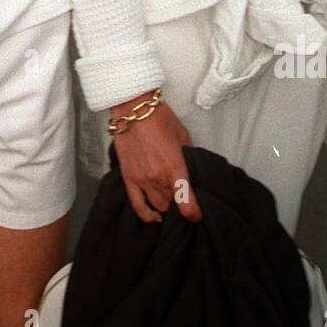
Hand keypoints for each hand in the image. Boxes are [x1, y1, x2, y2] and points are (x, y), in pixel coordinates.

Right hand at [111, 97, 202, 223]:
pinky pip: (137, 205)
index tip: (198, 213)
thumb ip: (188, 157)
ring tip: (171, 200)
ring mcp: (142, 180)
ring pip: (158, 206)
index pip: (187, 204)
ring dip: (166, 205)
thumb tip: (192, 171)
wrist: (132, 109)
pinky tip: (154, 218)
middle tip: (183, 198)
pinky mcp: (128, 178)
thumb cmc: (159, 118)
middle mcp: (158, 178)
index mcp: (175, 168)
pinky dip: (146, 215)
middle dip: (180, 204)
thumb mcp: (183, 136)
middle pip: (173, 205)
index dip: (195, 213)